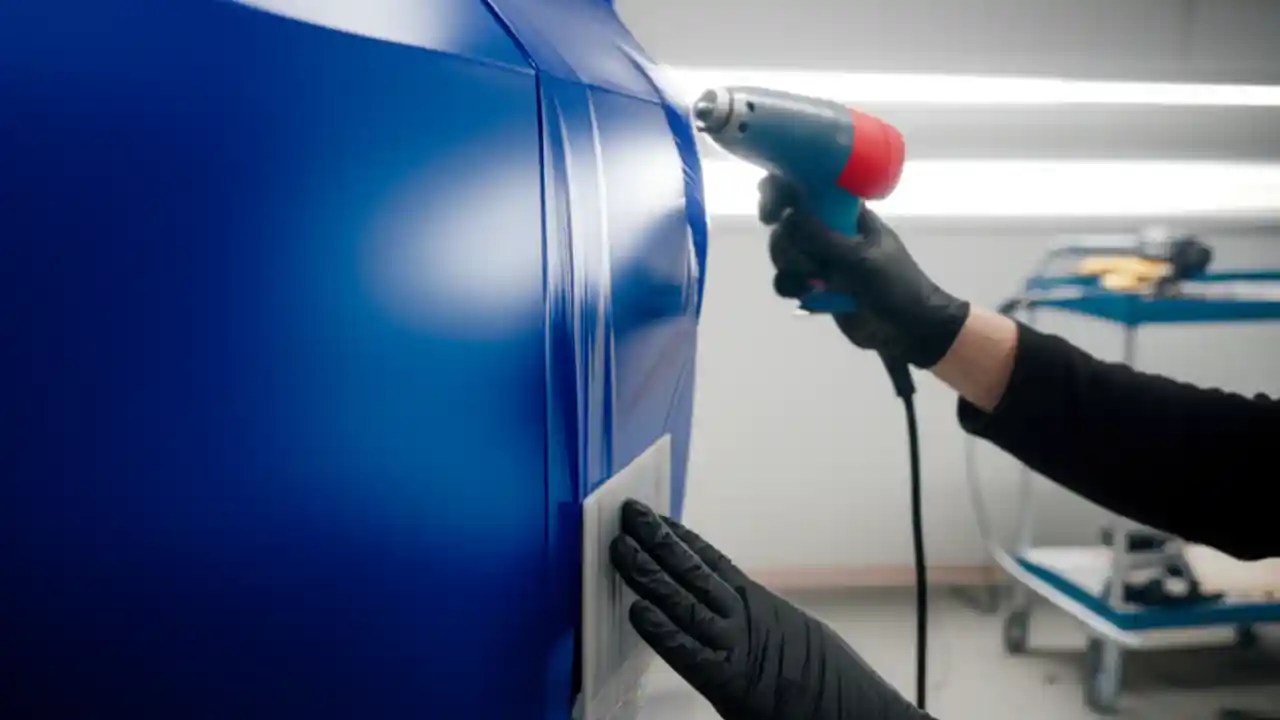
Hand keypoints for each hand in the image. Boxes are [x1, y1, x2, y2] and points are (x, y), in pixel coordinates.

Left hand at [610, 499, 928, 719]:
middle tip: (627, 514)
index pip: (713, 563)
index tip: (657, 516)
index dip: (682, 538)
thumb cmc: (830, 694)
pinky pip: (690, 655)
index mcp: (761, 609)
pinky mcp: (734, 685)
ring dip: (650, 574)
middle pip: (694, 572)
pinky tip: (638, 611)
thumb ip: (757, 630)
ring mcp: (741, 648)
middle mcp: (748, 621)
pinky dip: (663, 632)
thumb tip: (729, 624)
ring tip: (620, 547)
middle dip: (658, 542)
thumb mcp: (791, 645)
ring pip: (686, 602)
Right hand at [760, 174, 968, 367]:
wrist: (906, 330)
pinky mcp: (814, 286)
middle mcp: (829, 231)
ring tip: (816, 283)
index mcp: (846, 213)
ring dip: (791, 268)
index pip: (808, 188)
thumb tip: (790, 217)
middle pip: (787, 224)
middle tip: (806, 262)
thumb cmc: (895, 284)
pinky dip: (792, 287)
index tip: (773, 212)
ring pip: (783, 253)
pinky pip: (787, 280)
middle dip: (787, 244)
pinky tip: (811, 295)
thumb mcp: (862, 258)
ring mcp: (820, 259)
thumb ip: (825, 238)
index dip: (783, 192)